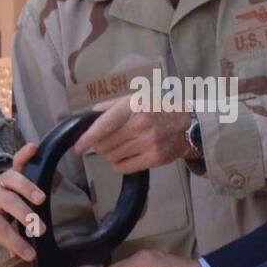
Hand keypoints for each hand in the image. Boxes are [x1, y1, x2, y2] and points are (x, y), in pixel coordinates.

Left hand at [0, 142, 44, 260]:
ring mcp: (0, 179)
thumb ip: (2, 239)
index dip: (15, 242)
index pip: (0, 228)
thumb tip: (18, 257)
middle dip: (24, 216)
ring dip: (27, 188)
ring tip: (41, 198)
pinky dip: (24, 153)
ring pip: (13, 181)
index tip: (30, 255)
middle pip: (8, 203)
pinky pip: (16, 160)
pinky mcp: (8, 169)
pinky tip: (34, 148)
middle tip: (40, 229)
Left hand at [72, 96, 189, 172]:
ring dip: (110, 155)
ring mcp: (149, 142)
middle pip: (104, 145)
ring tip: (120, 147)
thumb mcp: (137, 98)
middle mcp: (140, 124)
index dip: (87, 138)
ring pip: (112, 157)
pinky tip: (127, 156)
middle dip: (99, 146)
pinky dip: (119, 164)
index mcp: (133, 106)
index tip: (77, 148)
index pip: (104, 125)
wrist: (189, 124)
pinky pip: (123, 167)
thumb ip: (112, 105)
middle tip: (105, 142)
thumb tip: (91, 115)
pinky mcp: (155, 158)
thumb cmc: (159, 109)